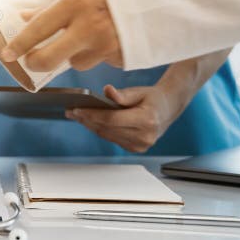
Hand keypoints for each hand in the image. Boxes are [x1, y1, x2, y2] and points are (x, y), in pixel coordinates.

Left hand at [0, 0, 122, 71]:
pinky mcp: (120, 57)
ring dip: (75, 55)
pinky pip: (98, 62)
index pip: (37, 29)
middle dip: (36, 62)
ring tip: (89, 35)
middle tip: (32, 60)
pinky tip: (108, 39)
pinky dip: (97, 54)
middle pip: (48, 59)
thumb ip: (52, 7)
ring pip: (74, 62)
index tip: (5, 55)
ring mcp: (105, 45)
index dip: (18, 45)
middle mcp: (88, 26)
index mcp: (75, 3)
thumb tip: (23, 18)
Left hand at [66, 84, 185, 152]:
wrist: (168, 109)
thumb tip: (106, 91)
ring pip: (107, 135)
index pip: (112, 119)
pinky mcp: (136, 148)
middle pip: (107, 128)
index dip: (92, 115)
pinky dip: (100, 130)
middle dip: (86, 119)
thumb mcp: (139, 91)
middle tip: (71, 111)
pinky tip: (89, 121)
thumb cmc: (153, 98)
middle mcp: (145, 136)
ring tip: (76, 115)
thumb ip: (122, 94)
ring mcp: (141, 145)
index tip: (76, 109)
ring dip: (90, 125)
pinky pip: (112, 138)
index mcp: (147, 120)